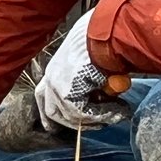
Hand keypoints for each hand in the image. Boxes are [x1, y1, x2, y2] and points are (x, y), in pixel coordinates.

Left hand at [35, 9, 132, 130]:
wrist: (104, 33)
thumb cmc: (102, 43)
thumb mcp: (91, 65)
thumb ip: (89, 83)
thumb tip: (100, 96)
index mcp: (54, 70)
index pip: (43, 97)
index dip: (52, 114)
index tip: (57, 127)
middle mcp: (50, 78)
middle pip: (52, 112)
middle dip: (72, 122)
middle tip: (97, 123)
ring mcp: (56, 86)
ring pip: (70, 115)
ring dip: (94, 119)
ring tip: (116, 112)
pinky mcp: (67, 93)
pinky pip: (82, 113)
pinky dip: (102, 115)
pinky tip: (118, 109)